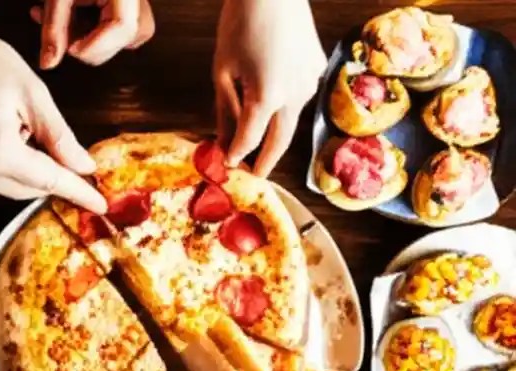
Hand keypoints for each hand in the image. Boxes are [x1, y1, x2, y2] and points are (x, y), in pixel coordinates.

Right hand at [0, 0, 105, 211]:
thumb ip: (60, 138)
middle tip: (69, 156)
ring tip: (21, 129)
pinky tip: (3, 136)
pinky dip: (7, 166)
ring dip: (27, 170)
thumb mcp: (34, 96)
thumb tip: (83, 166)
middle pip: (28, 190)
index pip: (47, 181)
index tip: (99, 203)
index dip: (77, 192)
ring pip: (10, 187)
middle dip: (51, 176)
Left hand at [30, 0, 154, 68]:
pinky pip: (122, 24)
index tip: (71, 48)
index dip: (95, 45)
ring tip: (72, 21)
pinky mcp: (128, 0)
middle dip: (92, 44)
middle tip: (66, 34)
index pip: (123, 28)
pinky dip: (97, 29)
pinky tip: (78, 16)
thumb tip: (49, 62)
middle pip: (128, 37)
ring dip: (96, 38)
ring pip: (129, 34)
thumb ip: (53, 28)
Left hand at [212, 0, 325, 175]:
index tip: (227, 166)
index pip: (250, 140)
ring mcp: (311, 81)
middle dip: (267, 161)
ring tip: (259, 145)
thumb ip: (226, 110)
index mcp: (267, 98)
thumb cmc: (241, 25)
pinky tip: (272, 101)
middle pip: (280, 140)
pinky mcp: (318, 67)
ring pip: (292, 118)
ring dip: (276, 132)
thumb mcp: (223, 71)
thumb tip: (223, 142)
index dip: (236, 155)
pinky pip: (300, 95)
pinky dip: (285, 104)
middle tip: (254, 176)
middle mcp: (296, 95)